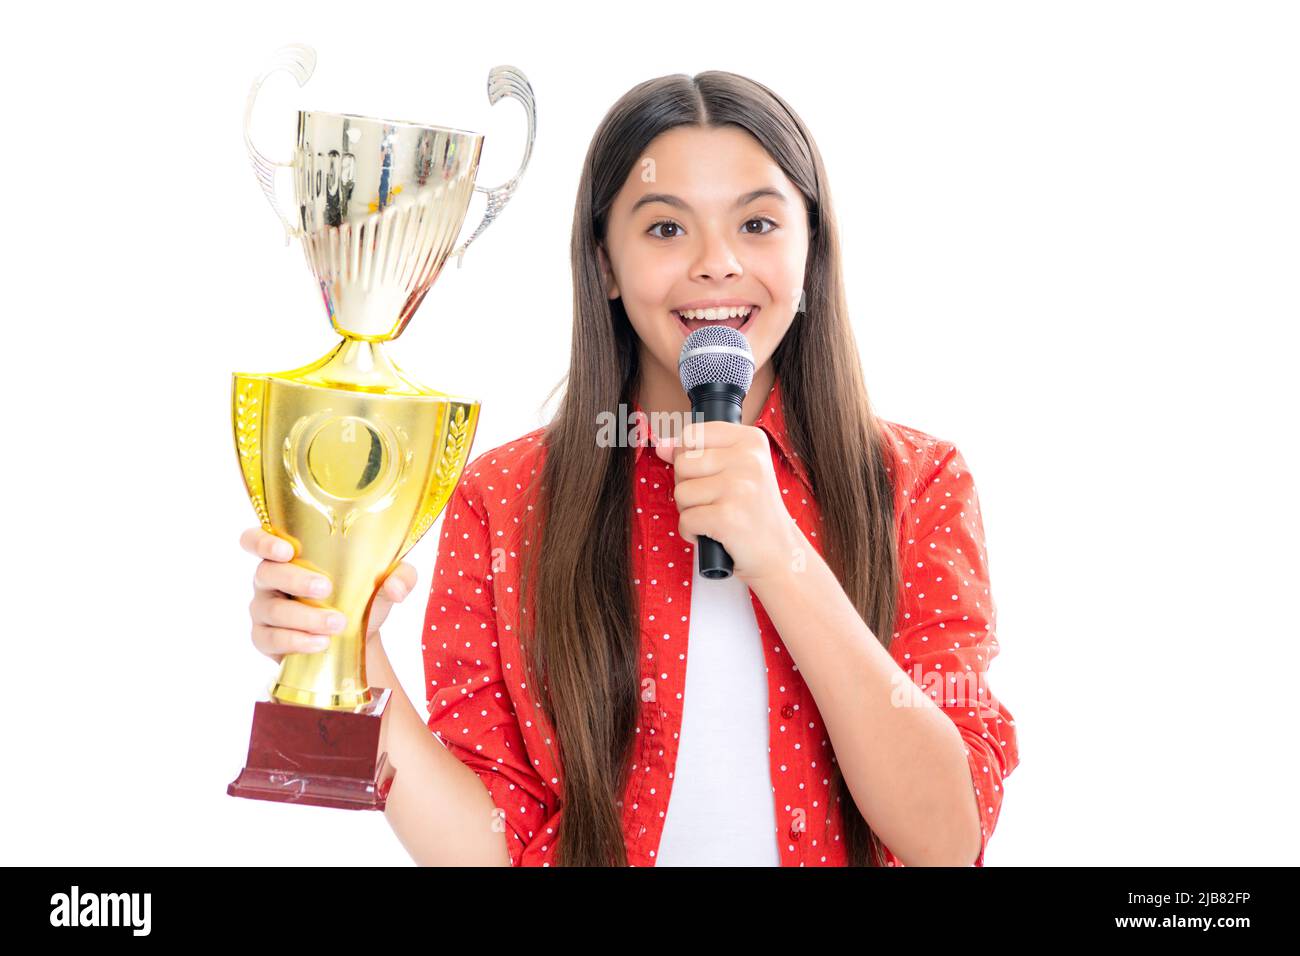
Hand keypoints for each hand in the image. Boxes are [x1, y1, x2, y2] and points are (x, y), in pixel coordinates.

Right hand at [240, 527, 417, 663]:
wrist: (359, 638)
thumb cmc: (362, 596)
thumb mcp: (386, 580)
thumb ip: (400, 575)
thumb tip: (395, 587)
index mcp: (290, 555)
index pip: (256, 540)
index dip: (262, 542)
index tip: (286, 550)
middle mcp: (270, 579)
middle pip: (266, 573)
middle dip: (296, 580)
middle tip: (328, 589)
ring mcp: (264, 609)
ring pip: (271, 610)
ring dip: (304, 617)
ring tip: (338, 624)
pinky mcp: (265, 638)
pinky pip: (270, 639)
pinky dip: (296, 641)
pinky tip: (321, 643)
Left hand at [654, 421, 806, 585]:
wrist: (779, 553)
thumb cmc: (753, 511)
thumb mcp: (735, 471)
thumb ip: (698, 453)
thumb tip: (662, 447)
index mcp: (751, 440)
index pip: (691, 434)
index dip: (688, 458)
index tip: (708, 475)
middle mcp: (749, 459)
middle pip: (682, 463)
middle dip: (688, 486)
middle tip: (715, 501)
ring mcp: (739, 488)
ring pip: (681, 493)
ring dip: (690, 511)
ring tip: (716, 517)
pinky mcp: (728, 517)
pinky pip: (685, 520)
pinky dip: (692, 532)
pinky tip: (713, 534)